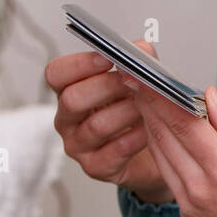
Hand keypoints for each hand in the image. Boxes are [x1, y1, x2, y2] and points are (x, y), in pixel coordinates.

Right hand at [46, 40, 171, 202]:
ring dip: (126, 113)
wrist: (160, 151)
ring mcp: (78, 146)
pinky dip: (134, 139)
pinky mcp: (95, 168)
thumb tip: (142, 48)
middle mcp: (68, 119)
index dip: (79, 64)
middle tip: (134, 81)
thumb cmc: (141, 111)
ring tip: (148, 106)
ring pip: (94, 126)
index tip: (106, 58)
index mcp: (71, 91)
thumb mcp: (140, 82)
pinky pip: (112, 153)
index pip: (56, 74)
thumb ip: (139, 62)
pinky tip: (148, 132)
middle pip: (71, 99)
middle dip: (107, 87)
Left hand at [124, 78, 216, 216]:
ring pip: (160, 154)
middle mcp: (199, 188)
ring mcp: (189, 203)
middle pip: (164, 137)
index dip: (159, 96)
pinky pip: (166, 172)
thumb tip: (208, 97)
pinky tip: (158, 131)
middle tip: (132, 78)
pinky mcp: (187, 212)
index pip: (182, 123)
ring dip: (147, 124)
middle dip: (146, 104)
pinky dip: (159, 147)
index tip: (144, 75)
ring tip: (140, 98)